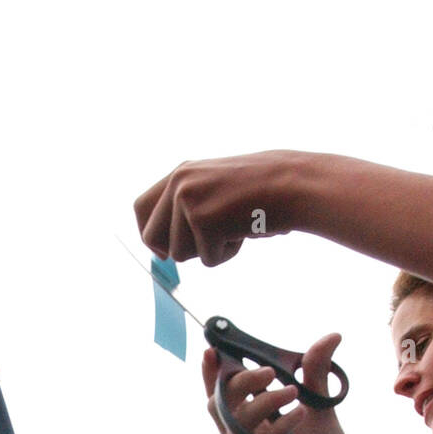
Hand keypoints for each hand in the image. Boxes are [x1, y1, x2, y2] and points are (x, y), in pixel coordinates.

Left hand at [134, 150, 304, 265]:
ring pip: (180, 254)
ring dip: (209, 250)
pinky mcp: (203, 221)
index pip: (141, 208)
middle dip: (176, 250)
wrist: (291, 184)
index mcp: (180, 173)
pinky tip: (243, 230)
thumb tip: (161, 248)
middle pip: (152, 238)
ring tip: (234, 226)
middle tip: (208, 241)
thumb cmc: (261, 193)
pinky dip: (227, 253)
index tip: (162, 250)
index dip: (149, 233)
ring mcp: (188, 201)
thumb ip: (189, 208)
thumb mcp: (216, 189)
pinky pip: (207, 259)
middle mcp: (179, 184)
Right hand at [201, 336, 378, 433]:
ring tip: (293, 391)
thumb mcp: (318, 404)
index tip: (214, 349)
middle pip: (220, 406)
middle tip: (269, 370)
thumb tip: (331, 336)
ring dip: (263, 401)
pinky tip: (300, 414)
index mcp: (246, 427)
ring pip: (238, 425)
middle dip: (240, 382)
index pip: (220, 396)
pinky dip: (277, 427)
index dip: (212, 374)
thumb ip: (314, 372)